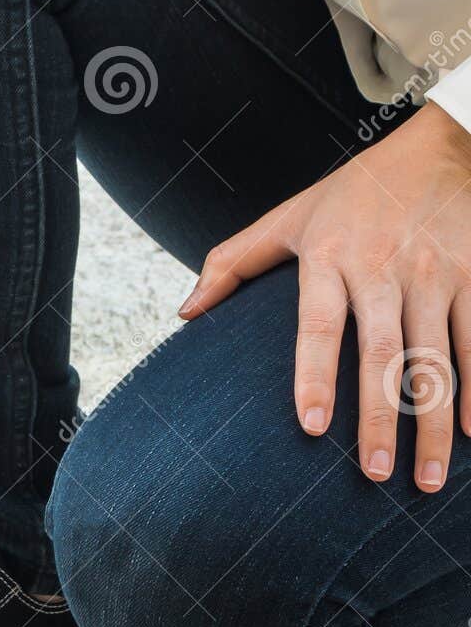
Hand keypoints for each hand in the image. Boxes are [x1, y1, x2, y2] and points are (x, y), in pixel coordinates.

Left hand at [180, 102, 470, 491]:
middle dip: (380, 421)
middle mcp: (385, 270)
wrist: (440, 147)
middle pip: (382, 356)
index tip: (311, 427)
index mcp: (331, 259)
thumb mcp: (288, 218)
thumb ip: (232, 263)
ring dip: (435, 423)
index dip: (315, 377)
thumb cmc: (351, 193)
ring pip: (438, 360)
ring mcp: (436, 274)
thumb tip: (186, 312)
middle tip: (373, 476)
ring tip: (428, 480)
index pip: (320, 327)